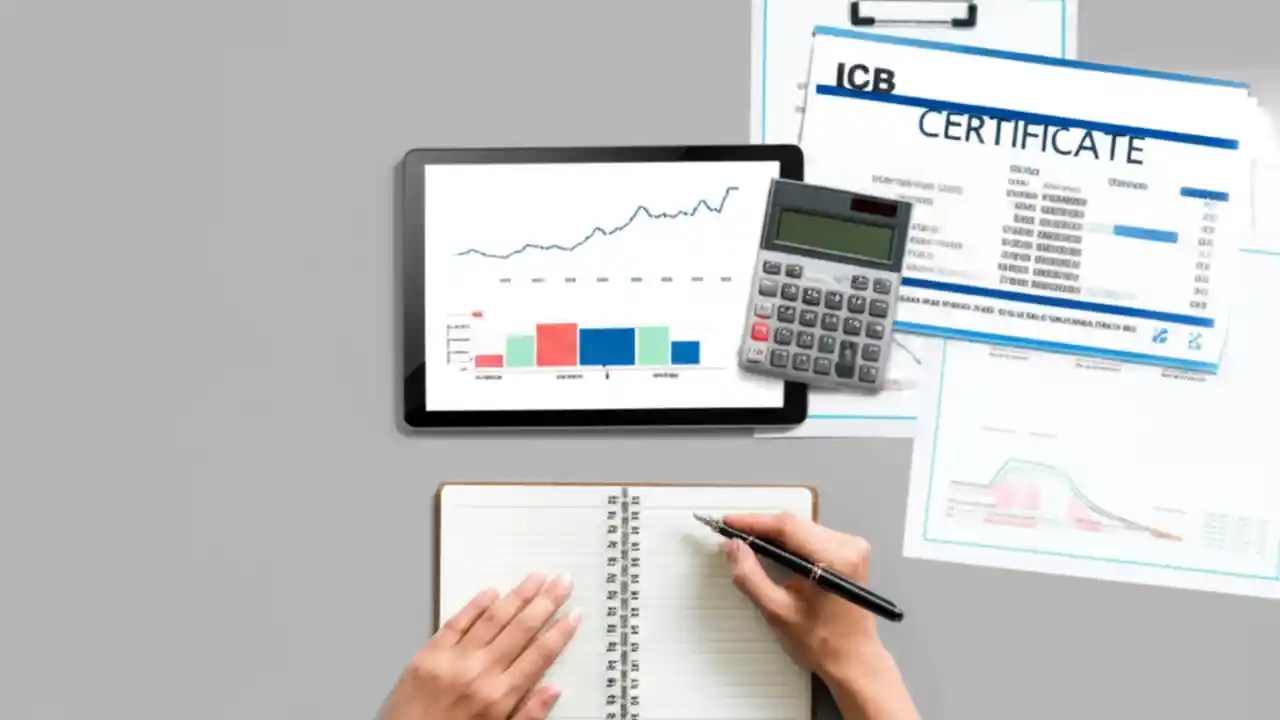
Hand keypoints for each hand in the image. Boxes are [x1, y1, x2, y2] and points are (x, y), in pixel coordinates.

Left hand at [380, 573, 580, 719]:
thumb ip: (527, 715)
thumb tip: (553, 689)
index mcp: (498, 698)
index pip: (539, 655)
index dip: (560, 632)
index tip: (573, 614)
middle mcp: (478, 674)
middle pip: (521, 629)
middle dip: (546, 602)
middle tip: (562, 581)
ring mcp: (451, 661)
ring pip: (493, 618)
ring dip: (518, 595)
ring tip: (535, 578)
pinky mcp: (426, 655)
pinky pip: (456, 622)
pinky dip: (475, 605)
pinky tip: (491, 592)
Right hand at [721, 513, 919, 719]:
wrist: (853, 659)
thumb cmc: (818, 641)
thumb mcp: (776, 611)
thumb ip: (750, 576)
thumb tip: (733, 546)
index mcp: (836, 558)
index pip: (788, 527)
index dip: (754, 522)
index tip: (728, 523)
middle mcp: (849, 545)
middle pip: (796, 525)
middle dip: (762, 529)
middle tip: (734, 537)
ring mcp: (853, 546)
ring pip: (802, 528)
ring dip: (775, 536)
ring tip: (749, 545)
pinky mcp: (851, 551)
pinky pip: (812, 537)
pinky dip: (790, 542)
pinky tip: (773, 553)